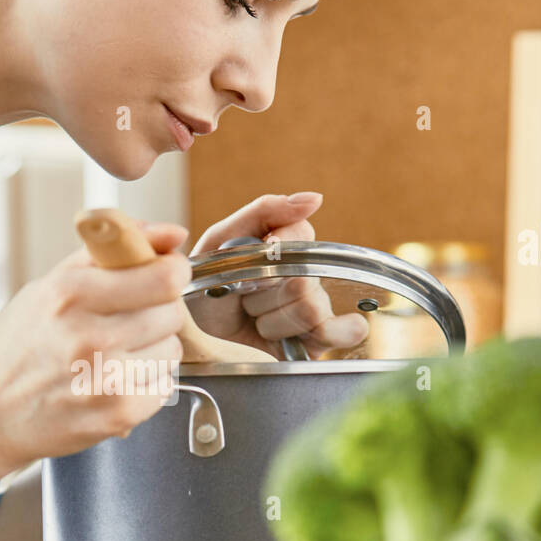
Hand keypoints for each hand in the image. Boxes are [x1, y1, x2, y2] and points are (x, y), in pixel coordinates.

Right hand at [0, 224, 190, 471]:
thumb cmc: (18, 347)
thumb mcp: (49, 286)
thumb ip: (110, 253)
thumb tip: (172, 234)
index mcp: (70, 293)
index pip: (163, 276)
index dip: (172, 272)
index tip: (165, 276)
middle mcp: (89, 336)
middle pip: (172, 313)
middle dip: (158, 313)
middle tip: (127, 322)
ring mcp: (105, 379)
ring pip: (172, 351)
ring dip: (152, 351)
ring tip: (114, 357)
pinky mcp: (117, 414)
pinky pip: (164, 388)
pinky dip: (145, 385)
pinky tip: (113, 384)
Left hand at [187, 193, 368, 359]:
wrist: (192, 331)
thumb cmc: (208, 282)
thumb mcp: (221, 239)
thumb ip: (264, 212)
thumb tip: (315, 199)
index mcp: (289, 245)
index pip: (302, 235)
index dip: (275, 248)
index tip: (254, 257)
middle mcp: (308, 275)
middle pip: (302, 279)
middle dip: (261, 292)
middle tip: (243, 295)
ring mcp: (317, 309)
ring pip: (309, 310)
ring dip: (268, 320)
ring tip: (254, 319)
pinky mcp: (320, 340)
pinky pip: (347, 332)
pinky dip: (332, 333)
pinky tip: (306, 336)